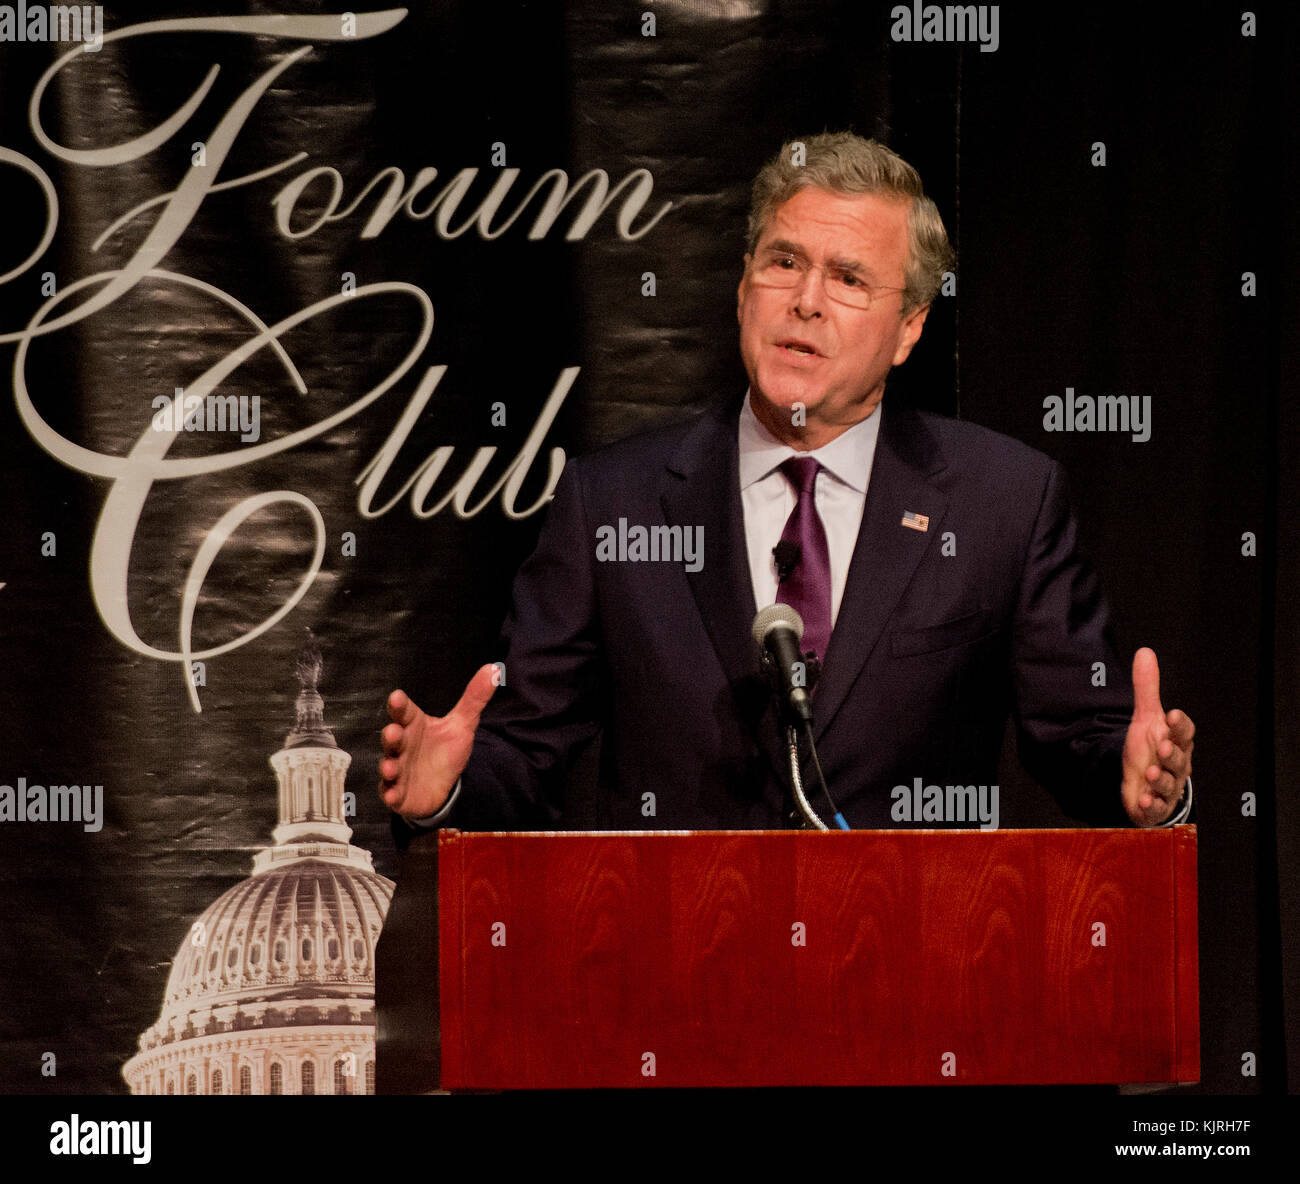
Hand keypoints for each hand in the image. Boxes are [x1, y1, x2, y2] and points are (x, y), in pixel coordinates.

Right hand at [378, 664, 500, 818]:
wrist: (440, 785)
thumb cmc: (444, 749)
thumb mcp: (462, 724)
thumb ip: (474, 698)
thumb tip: (494, 668)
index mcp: (414, 725)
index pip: (405, 711)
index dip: (400, 705)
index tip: (397, 697)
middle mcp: (402, 745)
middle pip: (393, 738)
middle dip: (390, 735)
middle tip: (392, 732)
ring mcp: (397, 769)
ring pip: (389, 765)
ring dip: (388, 766)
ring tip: (390, 767)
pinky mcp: (397, 792)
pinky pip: (391, 793)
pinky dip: (390, 794)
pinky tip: (392, 796)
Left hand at [1121, 647, 1194, 826]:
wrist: (1144, 782)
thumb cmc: (1150, 749)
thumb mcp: (1146, 718)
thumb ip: (1147, 688)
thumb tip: (1145, 652)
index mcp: (1177, 742)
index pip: (1184, 732)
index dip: (1180, 724)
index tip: (1171, 714)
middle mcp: (1176, 764)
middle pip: (1180, 759)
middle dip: (1173, 754)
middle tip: (1163, 747)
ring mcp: (1167, 787)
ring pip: (1170, 784)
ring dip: (1162, 779)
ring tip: (1151, 774)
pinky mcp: (1155, 806)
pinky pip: (1157, 807)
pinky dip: (1151, 804)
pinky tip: (1143, 799)